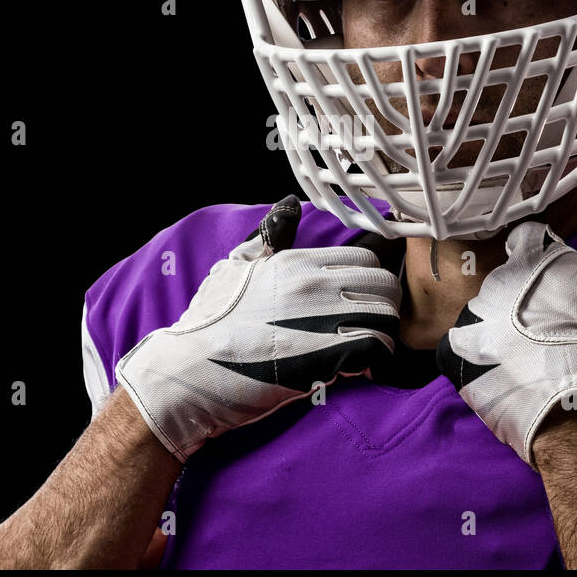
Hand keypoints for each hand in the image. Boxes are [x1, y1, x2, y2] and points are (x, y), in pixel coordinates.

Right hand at [116, 195, 400, 462]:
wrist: (188, 372)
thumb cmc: (210, 322)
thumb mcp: (234, 267)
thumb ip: (270, 236)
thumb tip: (289, 204)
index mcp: (297, 262)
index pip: (366, 258)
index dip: (368, 281)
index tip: (358, 301)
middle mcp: (314, 285)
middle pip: (385, 285)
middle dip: (384, 306)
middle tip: (368, 327)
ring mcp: (321, 320)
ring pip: (388, 316)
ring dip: (383, 334)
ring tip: (364, 349)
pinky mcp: (325, 358)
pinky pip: (376, 349)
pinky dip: (375, 359)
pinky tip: (357, 367)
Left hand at [436, 185, 576, 467]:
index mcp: (527, 257)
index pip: (527, 238)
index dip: (544, 253)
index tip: (557, 274)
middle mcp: (490, 281)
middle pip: (505, 280)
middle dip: (524, 296)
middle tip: (550, 324)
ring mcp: (468, 319)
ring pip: (483, 313)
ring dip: (501, 327)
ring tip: (530, 353)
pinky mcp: (453, 357)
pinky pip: (462, 348)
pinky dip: (480, 357)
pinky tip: (507, 369)